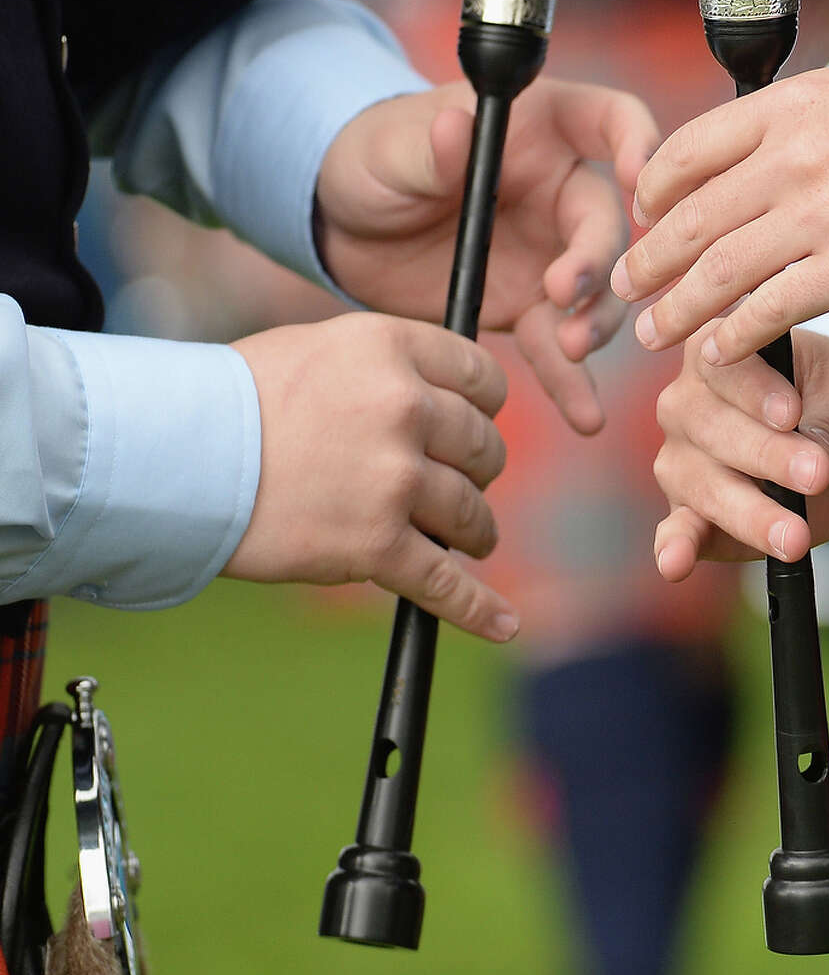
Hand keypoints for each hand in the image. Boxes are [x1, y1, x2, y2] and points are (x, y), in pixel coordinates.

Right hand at [224, 313, 518, 639]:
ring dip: (475, 532)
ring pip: (471, 513)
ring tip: (467, 540)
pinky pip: (446, 584)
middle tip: (459, 485)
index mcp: (390, 348)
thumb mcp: (318, 349)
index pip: (481, 375)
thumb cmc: (234, 401)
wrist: (178, 455)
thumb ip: (383, 369)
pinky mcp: (377, 543)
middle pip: (484, 446)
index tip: (478, 425)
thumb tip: (435, 400)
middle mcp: (403, 407)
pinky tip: (503, 626)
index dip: (486, 406)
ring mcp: (393, 478)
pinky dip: (480, 610)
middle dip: (478, 470)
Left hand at [315, 77, 658, 432]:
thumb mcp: (393, 146)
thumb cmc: (374, 157)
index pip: (611, 120)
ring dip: (595, 324)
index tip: (635, 178)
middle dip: (597, 262)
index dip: (637, 142)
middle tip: (563, 294)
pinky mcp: (527, 307)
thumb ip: (429, 146)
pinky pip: (558, 344)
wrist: (342, 226)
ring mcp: (550, 254)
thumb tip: (454, 126)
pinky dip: (570, 381)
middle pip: (606, 224)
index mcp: (541, 131)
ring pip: (597, 293)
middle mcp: (560, 191)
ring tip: (569, 351)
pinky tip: (583, 415)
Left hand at [611, 66, 828, 363]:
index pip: (688, 151)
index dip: (654, 192)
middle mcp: (791, 158)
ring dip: (677, 309)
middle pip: (692, 218)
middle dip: (649, 261)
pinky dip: (735, 337)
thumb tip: (755, 150)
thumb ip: (796, 124)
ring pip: (718, 270)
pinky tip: (716, 356)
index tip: (645, 219)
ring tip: (653, 334)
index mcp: (789, 109)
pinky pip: (770, 310)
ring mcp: (819, 214)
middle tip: (625, 288)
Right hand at [652, 324, 828, 580]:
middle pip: (708, 427)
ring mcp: (682, 459)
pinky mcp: (693, 512)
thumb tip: (815, 462)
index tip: (792, 415)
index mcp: (720, 350)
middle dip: (765, 456)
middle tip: (817, 475)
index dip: (755, 393)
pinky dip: (675, 546)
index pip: (724, 367)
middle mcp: (687, 402)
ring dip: (747, 512)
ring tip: (793, 537)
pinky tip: (676, 563)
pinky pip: (677, 529)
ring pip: (699, 483)